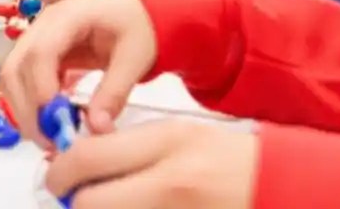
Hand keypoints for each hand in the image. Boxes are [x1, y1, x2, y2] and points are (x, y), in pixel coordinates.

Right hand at [0, 0, 155, 142]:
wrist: (132, 15)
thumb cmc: (136, 27)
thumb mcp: (135, 59)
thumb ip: (115, 93)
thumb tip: (96, 128)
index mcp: (69, 16)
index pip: (40, 52)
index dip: (42, 88)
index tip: (56, 122)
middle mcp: (43, 24)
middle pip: (16, 66)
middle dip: (28, 108)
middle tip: (50, 140)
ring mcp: (35, 38)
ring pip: (11, 77)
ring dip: (23, 110)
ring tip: (50, 136)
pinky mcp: (35, 55)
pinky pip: (20, 82)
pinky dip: (28, 105)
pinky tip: (50, 123)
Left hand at [44, 120, 256, 208]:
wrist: (282, 189)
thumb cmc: (228, 160)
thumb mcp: (179, 136)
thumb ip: (129, 147)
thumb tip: (76, 161)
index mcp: (168, 144)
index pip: (87, 158)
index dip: (60, 171)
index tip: (58, 176)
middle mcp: (169, 185)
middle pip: (89, 203)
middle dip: (75, 203)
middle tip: (74, 199)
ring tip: (104, 203)